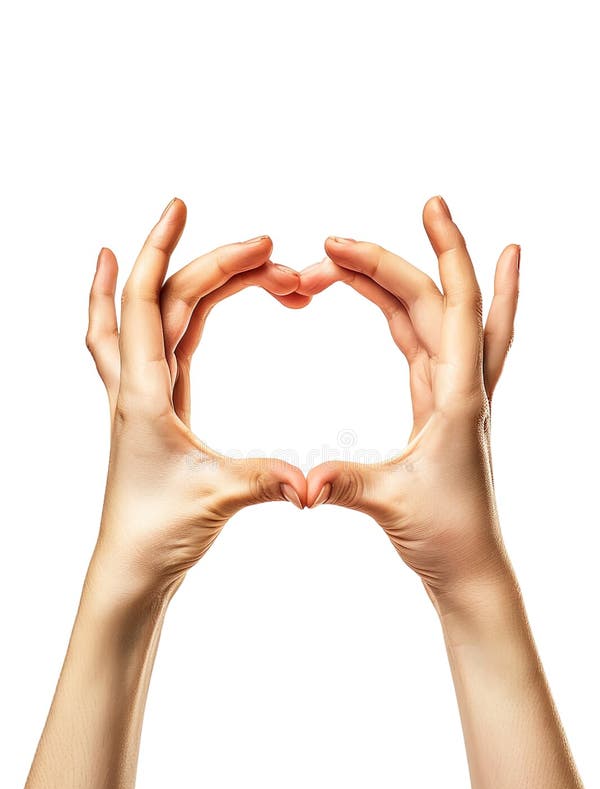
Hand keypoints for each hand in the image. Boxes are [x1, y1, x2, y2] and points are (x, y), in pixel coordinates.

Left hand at [86, 198, 307, 609]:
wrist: (133, 566)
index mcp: (141, 394)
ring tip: (242, 255)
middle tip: (267, 247)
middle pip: (162, 300)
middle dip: (210, 264)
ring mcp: (144, 393)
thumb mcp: (216, 500)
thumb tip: (309, 482)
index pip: (142, 301)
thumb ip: (263, 481)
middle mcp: (135, 384)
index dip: (162, 249)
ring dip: (195, 282)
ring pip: (158, 316)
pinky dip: (168, 309)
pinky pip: (158, 341)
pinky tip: (178, 296)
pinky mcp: (159, 407)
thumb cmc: (158, 532)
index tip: (181, 207)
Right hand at [297, 197, 519, 611]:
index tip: (431, 205)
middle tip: (331, 243)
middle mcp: (463, 384)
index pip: (457, 306)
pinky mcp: (437, 405)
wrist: (469, 565)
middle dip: (385, 264)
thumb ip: (346, 486)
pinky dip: (409, 310)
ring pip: (430, 317)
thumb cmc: (444, 534)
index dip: (447, 251)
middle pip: (432, 301)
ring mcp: (452, 392)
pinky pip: (426, 341)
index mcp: (460, 397)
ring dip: (392, 282)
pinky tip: (397, 295)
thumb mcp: (390, 505)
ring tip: (345, 255)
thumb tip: (301, 487)